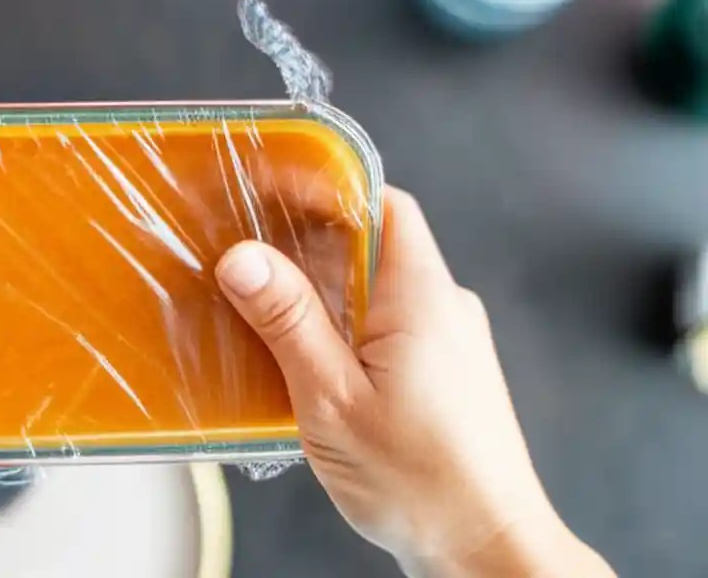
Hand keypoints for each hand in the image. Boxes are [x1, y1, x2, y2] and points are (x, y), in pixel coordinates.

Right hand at [215, 188, 613, 576]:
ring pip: (375, 289)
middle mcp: (443, 308)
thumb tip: (242, 256)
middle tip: (247, 254)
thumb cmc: (421, 483)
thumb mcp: (331, 399)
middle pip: (372, 244)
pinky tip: (306, 360)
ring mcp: (448, 341)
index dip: (327, 187)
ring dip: (322, 293)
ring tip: (266, 311)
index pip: (383, 202)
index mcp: (421, 297)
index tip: (270, 187)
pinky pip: (386, 327)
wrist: (485, 550)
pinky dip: (344, 329)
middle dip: (308, 245)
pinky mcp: (443, 374)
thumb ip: (287, 322)